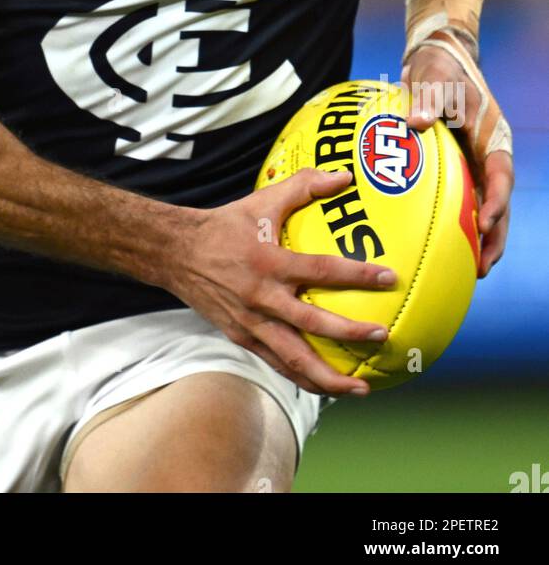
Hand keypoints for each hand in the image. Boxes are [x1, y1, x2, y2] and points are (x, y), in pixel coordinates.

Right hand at [169, 168, 397, 396]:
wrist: (176, 254)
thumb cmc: (224, 226)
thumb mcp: (263, 201)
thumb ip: (304, 186)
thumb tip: (344, 176)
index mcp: (269, 262)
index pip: (320, 270)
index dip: (356, 275)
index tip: (389, 278)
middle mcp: (261, 297)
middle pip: (311, 324)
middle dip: (349, 334)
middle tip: (381, 338)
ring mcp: (250, 323)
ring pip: (294, 358)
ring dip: (328, 377)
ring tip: (360, 388)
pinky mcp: (241, 338)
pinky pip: (276, 363)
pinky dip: (302, 378)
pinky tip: (325, 387)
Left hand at [401, 35, 512, 277]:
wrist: (437, 58)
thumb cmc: (439, 69)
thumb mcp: (434, 79)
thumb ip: (428, 99)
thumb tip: (417, 122)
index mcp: (492, 137)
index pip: (500, 175)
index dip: (496, 201)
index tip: (485, 223)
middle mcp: (488, 154)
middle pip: (498, 202)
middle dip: (495, 236)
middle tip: (482, 269)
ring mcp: (475, 162)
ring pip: (484, 206)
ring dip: (480, 237)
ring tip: (471, 271)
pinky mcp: (458, 166)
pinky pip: (463, 198)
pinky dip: (459, 222)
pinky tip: (445, 247)